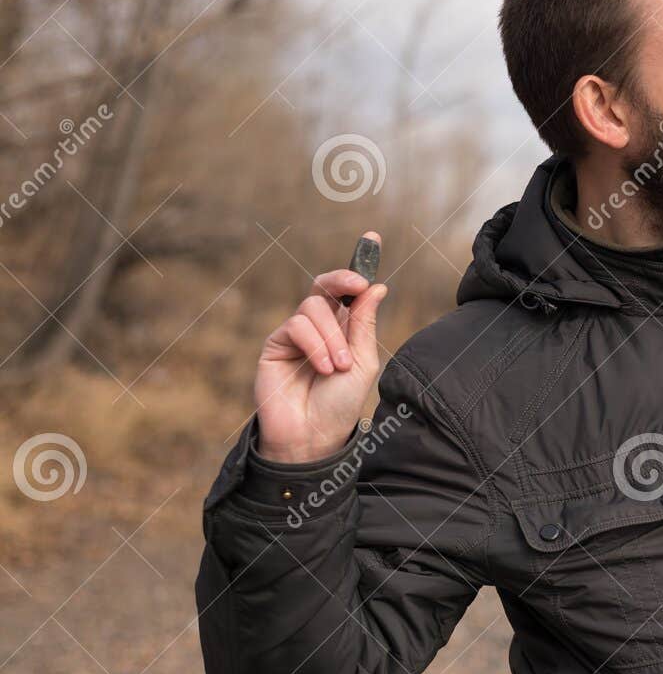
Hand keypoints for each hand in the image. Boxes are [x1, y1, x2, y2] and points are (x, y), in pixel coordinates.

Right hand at [254, 231, 388, 464]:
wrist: (315, 435)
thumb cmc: (341, 404)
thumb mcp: (363, 362)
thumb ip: (364, 324)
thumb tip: (376, 286)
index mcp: (345, 328)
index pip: (349, 290)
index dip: (358, 263)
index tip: (373, 237)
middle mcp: (320, 326)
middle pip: (326, 285)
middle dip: (342, 279)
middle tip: (357, 285)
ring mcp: (296, 334)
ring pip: (313, 307)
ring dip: (332, 337)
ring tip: (338, 366)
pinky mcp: (275, 344)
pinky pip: (296, 325)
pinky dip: (315, 345)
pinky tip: (323, 368)